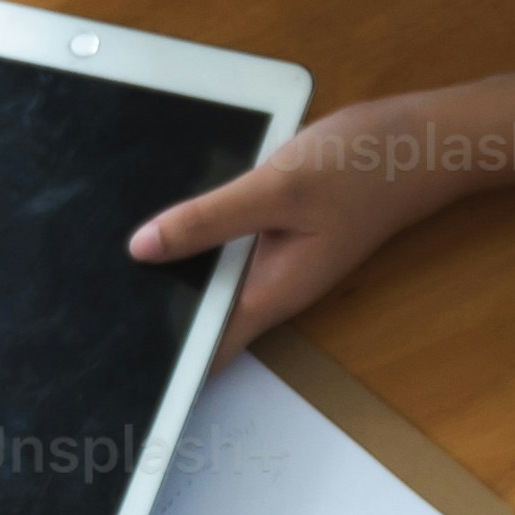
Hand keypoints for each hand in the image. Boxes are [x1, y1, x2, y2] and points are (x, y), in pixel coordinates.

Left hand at [130, 87, 514, 349]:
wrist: (423, 141)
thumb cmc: (363, 167)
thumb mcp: (278, 189)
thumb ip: (209, 219)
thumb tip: (142, 248)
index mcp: (270, 293)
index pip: (208, 349)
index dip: (164, 366)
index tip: (115, 373)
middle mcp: (270, 285)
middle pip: (203, 318)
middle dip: (154, 318)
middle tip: (91, 312)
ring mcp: (275, 258)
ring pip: (211, 280)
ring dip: (172, 275)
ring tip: (104, 269)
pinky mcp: (276, 229)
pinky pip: (226, 244)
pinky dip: (197, 237)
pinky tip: (161, 217)